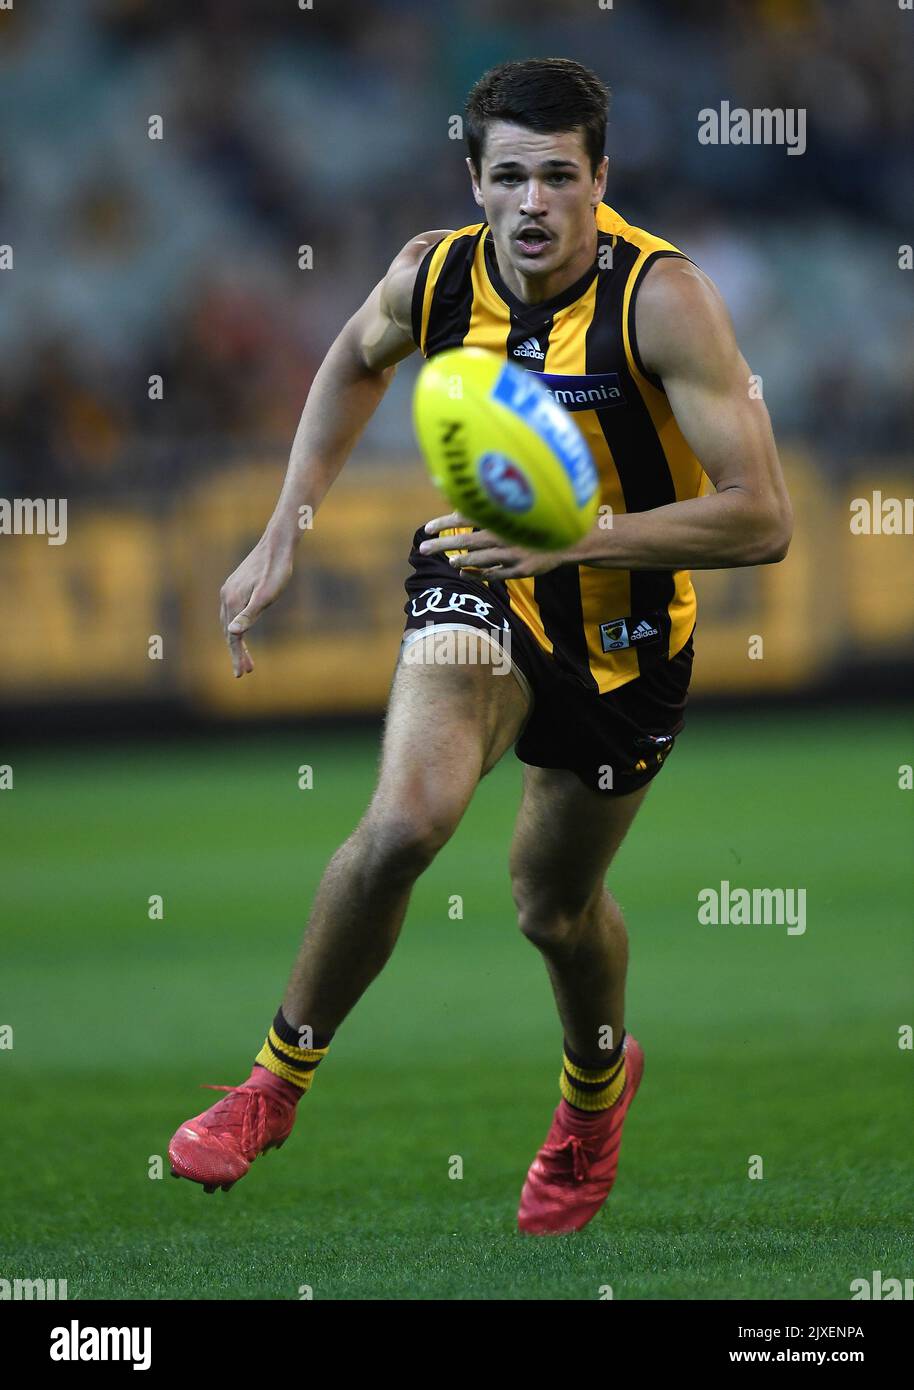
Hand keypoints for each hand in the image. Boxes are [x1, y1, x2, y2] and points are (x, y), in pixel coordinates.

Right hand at [219, 534, 294, 677]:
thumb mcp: (266, 596)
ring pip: (230, 623)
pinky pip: (232, 612)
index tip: (240, 675)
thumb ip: (250, 615)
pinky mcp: (236, 585)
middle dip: (236, 653)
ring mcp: (230, 590)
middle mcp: (226, 596)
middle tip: (246, 671)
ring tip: (247, 658)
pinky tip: (243, 629)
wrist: (277, 544)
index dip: (236, 656)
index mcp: (232, 601)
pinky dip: (237, 626)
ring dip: (236, 641)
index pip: (232, 637)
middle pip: (229, 632)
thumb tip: (233, 633)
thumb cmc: (276, 571)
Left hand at [418, 512, 566, 578]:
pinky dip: (478, 574)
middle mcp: (506, 535)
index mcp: (503, 517)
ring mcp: (514, 554)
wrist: (570, 539)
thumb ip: (488, 509)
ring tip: (448, 561)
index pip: (468, 517)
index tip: (427, 527)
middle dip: (444, 544)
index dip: (446, 522)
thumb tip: (457, 502)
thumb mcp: (515, 510)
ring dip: (462, 560)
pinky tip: (464, 573)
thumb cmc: (536, 521)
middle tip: (424, 548)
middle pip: (469, 540)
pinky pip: (495, 574)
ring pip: (481, 559)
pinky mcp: (521, 570)